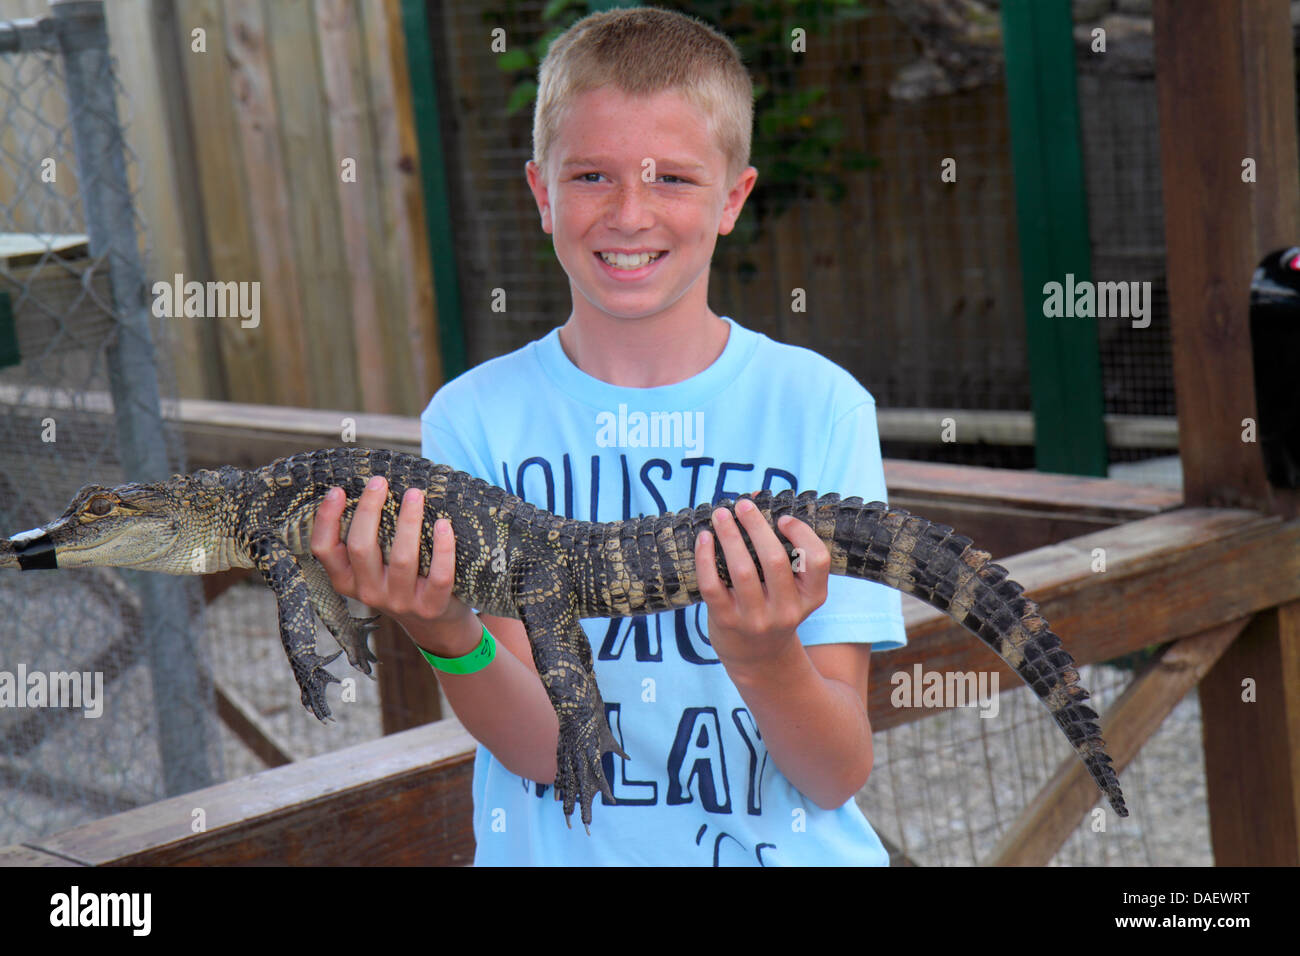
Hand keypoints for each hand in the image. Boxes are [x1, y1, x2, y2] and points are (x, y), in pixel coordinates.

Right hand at [310, 476, 475, 649]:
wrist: (433, 623)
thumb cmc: (400, 580)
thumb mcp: (373, 567)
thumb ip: (368, 539)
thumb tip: (369, 488)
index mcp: (347, 580)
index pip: (324, 549)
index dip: (327, 519)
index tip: (338, 490)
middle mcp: (368, 593)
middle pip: (361, 547)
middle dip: (369, 510)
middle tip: (380, 482)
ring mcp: (400, 601)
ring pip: (402, 558)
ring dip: (408, 522)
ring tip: (415, 494)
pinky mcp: (431, 606)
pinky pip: (439, 575)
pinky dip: (443, 548)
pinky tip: (444, 524)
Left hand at [695, 497, 830, 678]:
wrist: (757, 657)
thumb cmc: (774, 606)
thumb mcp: (791, 587)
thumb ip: (782, 548)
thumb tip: (755, 498)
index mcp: (812, 597)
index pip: (817, 560)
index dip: (801, 534)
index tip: (782, 518)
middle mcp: (787, 610)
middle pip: (775, 560)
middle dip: (757, 526)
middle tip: (742, 505)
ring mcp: (756, 618)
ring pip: (743, 570)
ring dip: (730, 536)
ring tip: (721, 515)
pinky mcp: (727, 621)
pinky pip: (713, 585)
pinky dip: (705, 558)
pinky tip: (704, 538)